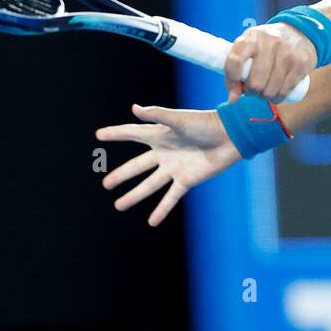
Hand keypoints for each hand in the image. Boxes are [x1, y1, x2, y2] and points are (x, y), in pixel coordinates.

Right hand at [95, 104, 241, 226]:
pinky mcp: (186, 180)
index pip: (133, 134)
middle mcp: (164, 153)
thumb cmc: (206, 123)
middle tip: (105, 184)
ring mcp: (174, 168)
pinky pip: (171, 197)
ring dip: (134, 195)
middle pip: (137, 166)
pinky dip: (161, 209)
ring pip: (149, 185)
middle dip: (121, 175)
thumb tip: (134, 109)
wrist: (230, 137)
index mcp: (160, 135)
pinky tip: (151, 222)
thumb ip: (157, 115)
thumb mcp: (179, 118)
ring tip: (118, 205)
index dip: (117, 134)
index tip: (99, 135)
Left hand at [224, 22, 316, 103]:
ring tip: (264, 90)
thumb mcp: (248, 47)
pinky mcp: (301, 64)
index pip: (235, 60)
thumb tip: (232, 99)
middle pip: (255, 83)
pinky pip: (284, 91)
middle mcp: (270, 43)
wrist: (298, 32)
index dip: (232, 78)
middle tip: (253, 88)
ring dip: (264, 96)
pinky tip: (275, 94)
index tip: (236, 84)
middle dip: (251, 92)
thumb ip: (234, 69)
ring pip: (270, 91)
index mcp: (252, 37)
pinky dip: (277, 98)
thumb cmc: (266, 44)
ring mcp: (287, 53)